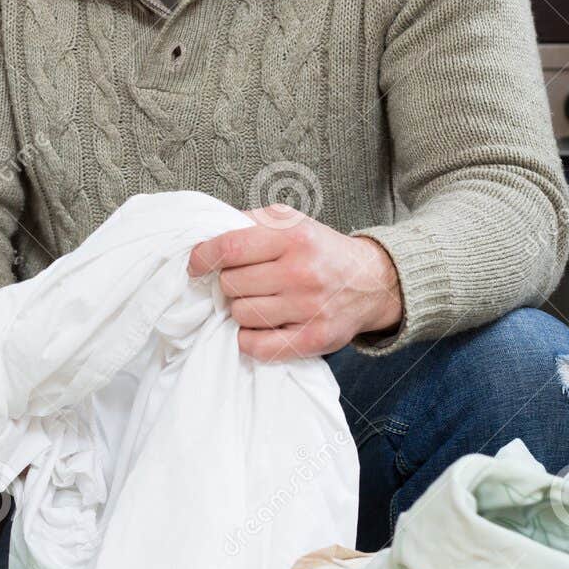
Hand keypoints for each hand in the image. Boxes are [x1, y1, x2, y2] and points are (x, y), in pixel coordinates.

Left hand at [187, 204, 402, 361]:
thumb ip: (250, 223)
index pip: (230, 247)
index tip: (196, 265)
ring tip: (260, 301)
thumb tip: (205, 236)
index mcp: (293, 237)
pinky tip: (259, 327)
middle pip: (231, 284)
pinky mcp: (313, 338)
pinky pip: (257, 346)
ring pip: (241, 315)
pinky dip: (249, 339)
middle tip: (246, 282)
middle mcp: (302, 271)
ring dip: (241, 310)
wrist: (372, 282)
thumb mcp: (291, 223)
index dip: (203, 257)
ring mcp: (308, 308)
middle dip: (230, 283)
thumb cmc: (320, 251)